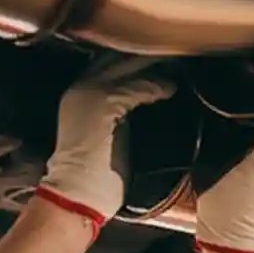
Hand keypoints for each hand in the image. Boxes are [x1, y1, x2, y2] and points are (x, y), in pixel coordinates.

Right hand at [38, 56, 174, 232]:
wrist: (76, 197)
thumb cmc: (97, 173)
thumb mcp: (108, 130)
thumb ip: (122, 109)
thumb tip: (147, 95)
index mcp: (79, 92)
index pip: (110, 59)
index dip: (137, 56)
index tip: (164, 57)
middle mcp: (80, 87)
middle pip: (119, 55)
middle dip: (149, 55)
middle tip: (177, 56)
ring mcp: (88, 94)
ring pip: (128, 66)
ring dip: (156, 68)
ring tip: (176, 73)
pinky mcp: (102, 106)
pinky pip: (135, 87)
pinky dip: (156, 88)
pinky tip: (169, 91)